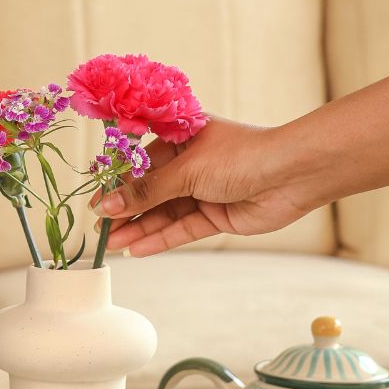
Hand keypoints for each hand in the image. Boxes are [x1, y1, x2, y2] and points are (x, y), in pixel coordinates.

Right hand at [92, 118, 318, 256]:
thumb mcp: (186, 169)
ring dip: (138, 228)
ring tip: (112, 244)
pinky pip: (180, 229)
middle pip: (149, 191)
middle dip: (124, 210)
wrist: (293, 174)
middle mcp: (190, 164)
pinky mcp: (214, 216)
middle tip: (99, 229)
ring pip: (162, 213)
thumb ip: (146, 192)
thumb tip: (108, 206)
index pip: (140, 163)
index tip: (95, 201)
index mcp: (181, 138)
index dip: (117, 183)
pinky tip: (137, 250)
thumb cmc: (243, 155)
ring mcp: (202, 191)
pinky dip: (160, 239)